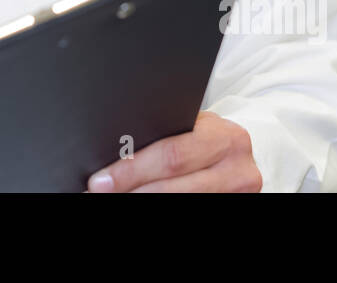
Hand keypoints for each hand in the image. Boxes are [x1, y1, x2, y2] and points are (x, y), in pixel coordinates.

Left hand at [85, 111, 261, 191]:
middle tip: (99, 191)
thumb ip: (167, 134)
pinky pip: (189, 208)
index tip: (100, 179)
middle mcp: (237, 168)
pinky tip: (138, 199)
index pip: (171, 155)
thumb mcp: (194, 127)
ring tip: (113, 197)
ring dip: (140, 199)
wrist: (237, 154)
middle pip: (172, 185)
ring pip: (180, 202)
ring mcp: (238, 193)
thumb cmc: (206, 136)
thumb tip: (114, 150)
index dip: (132, 169)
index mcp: (226, 137)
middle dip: (130, 188)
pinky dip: (161, 207)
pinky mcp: (236, 206)